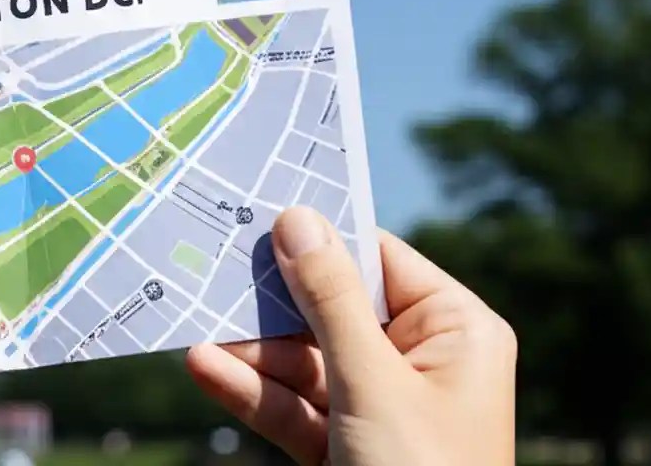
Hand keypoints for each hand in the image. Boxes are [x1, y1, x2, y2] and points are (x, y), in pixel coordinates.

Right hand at [187, 207, 515, 464]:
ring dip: (250, 350)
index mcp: (455, 330)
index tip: (258, 209)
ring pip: (302, 359)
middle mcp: (418, 359)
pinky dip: (250, 390)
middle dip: (271, 302)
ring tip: (195, 329)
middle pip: (330, 308)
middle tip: (210, 267)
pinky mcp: (343, 444)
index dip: (319, 237)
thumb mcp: (373, 382)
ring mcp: (378, 404)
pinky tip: (205, 368)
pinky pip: (291, 404)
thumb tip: (298, 221)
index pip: (378, 260)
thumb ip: (330, 301)